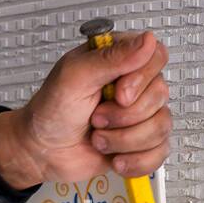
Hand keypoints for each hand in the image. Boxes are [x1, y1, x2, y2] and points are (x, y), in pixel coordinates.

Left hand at [0, 31, 171, 188]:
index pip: (157, 57)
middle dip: (124, 116)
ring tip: (99, 137)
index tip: (118, 94)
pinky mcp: (142, 143)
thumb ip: (111, 58)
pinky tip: (115, 157)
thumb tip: (147, 42)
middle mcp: (135, 86)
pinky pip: (160, 152)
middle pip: (160, 96)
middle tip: (96, 117)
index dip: (141, 79)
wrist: (42, 151)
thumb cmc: (51, 110)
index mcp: (120, 60)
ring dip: (124, 140)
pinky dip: (135, 161)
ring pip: (161, 127)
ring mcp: (140, 116)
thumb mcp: (74, 76)